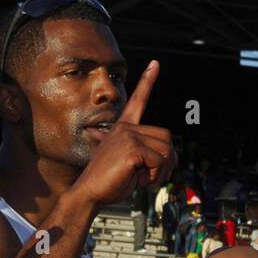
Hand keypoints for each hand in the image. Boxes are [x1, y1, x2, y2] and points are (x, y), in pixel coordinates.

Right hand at [68, 61, 175, 211]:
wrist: (89, 193)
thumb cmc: (108, 183)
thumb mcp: (128, 164)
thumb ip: (143, 155)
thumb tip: (168, 156)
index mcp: (123, 128)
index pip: (138, 100)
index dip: (147, 81)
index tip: (155, 63)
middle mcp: (126, 128)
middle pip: (167, 138)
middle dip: (167, 162)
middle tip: (151, 178)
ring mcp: (128, 136)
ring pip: (167, 151)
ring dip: (162, 172)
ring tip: (144, 181)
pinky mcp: (131, 148)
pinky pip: (159, 161)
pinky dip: (155, 177)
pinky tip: (139, 182)